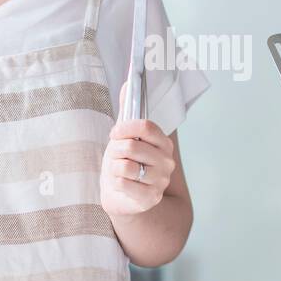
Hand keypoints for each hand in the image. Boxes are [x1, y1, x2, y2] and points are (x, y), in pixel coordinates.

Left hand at [100, 82, 174, 216]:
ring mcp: (160, 181)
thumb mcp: (124, 136)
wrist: (122, 196)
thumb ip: (128, 110)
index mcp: (163, 143)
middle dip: (115, 151)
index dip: (124, 128)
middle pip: (131, 146)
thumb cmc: (124, 163)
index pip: (146, 126)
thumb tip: (128, 82)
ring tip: (118, 172)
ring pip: (124, 165)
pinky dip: (115, 183)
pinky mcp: (150, 198)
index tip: (115, 133)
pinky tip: (121, 185)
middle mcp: (167, 161)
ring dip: (113, 168)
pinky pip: (122, 183)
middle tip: (116, 157)